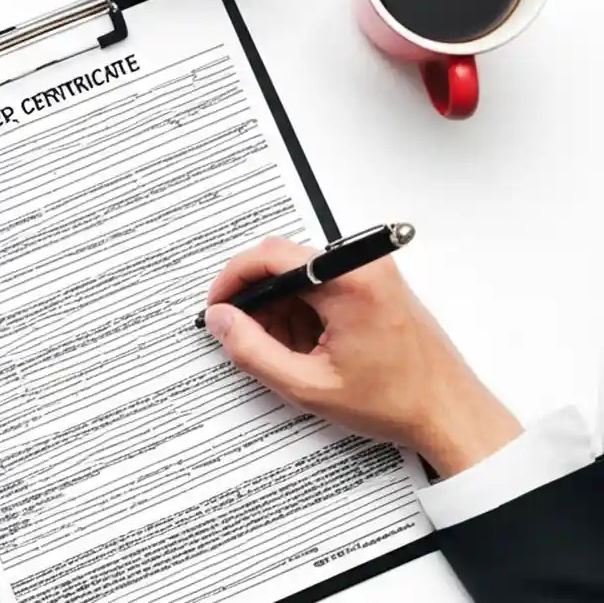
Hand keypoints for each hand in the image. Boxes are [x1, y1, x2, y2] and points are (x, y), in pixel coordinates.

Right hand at [204, 238, 522, 477]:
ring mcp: (374, 274)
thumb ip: (252, 350)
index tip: (219, 305)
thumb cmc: (396, 400)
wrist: (449, 412)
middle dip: (258, 302)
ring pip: (302, 278)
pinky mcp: (377, 286)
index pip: (271, 256)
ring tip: (289, 354)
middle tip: (247, 338)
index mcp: (349, 281)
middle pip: (285, 265)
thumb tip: (221, 321)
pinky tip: (310, 349)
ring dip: (282, 311)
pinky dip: (305, 314)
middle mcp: (364, 267)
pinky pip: (324, 288)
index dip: (234, 279)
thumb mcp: (308, 385)